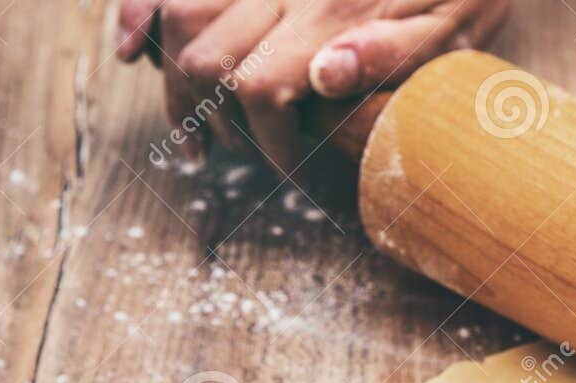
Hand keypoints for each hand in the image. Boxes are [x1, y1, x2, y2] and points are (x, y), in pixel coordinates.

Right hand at [116, 0, 511, 172]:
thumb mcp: (443, 32)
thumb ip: (383, 53)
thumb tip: (323, 77)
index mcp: (329, 15)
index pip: (262, 89)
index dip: (271, 144)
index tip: (293, 175)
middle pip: (206, 58)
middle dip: (212, 122)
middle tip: (229, 159)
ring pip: (180, 16)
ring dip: (171, 80)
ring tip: (189, 136)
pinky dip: (141, 12)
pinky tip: (132, 49)